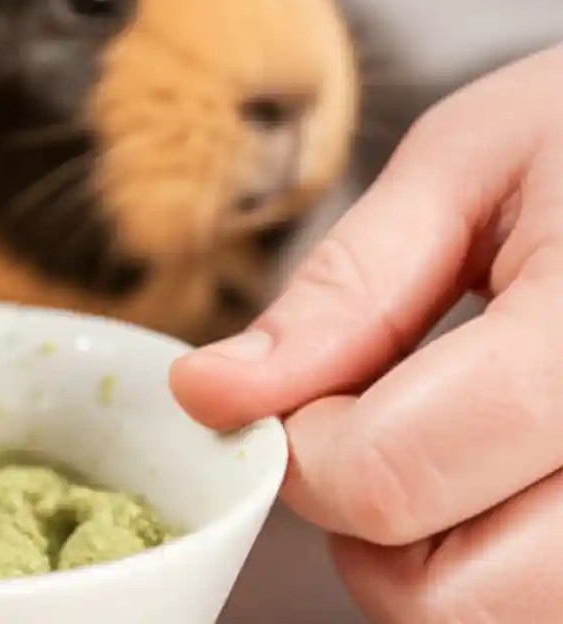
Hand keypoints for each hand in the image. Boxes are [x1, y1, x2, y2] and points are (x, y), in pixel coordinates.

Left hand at [172, 45, 562, 621]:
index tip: (306, 395)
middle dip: (367, 527)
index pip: (391, 474)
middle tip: (371, 431)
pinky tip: (508, 473)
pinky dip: (509, 563)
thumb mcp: (472, 161)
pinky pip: (562, 604)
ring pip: (515, 621)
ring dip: (440, 563)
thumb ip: (345, 291)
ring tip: (447, 449)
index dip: (304, 451)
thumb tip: (210, 394)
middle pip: (455, 595)